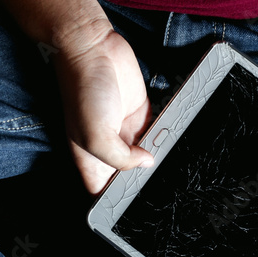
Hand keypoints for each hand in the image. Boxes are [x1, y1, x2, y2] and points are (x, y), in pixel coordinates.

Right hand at [53, 26, 153, 192]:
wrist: (94, 49)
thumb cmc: (84, 89)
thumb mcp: (95, 135)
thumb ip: (121, 158)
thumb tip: (146, 163)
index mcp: (89, 158)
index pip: (100, 191)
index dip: (111, 202)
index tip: (129, 206)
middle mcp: (107, 147)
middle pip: (127, 176)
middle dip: (141, 181)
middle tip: (156, 186)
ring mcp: (125, 131)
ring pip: (145, 156)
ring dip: (156, 159)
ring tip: (168, 163)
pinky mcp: (141, 114)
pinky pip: (158, 132)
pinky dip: (165, 137)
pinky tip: (173, 142)